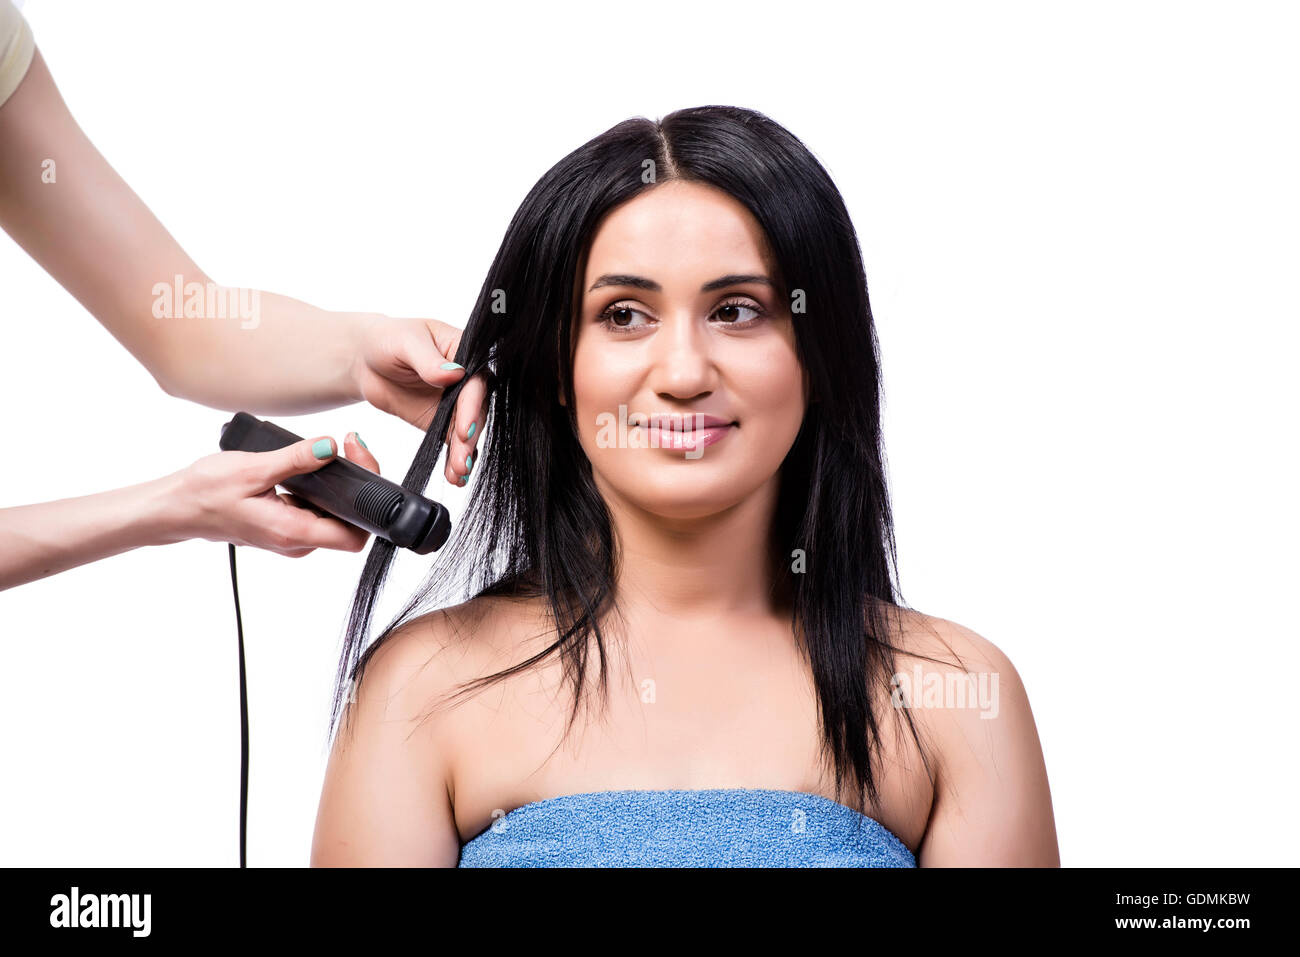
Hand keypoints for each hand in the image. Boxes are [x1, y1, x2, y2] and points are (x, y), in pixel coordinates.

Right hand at [170, 433, 381, 556]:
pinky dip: (320, 490)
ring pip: (333, 516)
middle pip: (350, 523)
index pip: (355, 535)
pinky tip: (310, 467)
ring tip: (331, 452)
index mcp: (293, 533)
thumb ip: (296, 460)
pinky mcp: (285, 527)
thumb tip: (331, 448)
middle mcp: (297, 542)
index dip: (368, 504)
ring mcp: (291, 536)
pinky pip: (315, 512)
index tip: (359, 464)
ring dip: (339, 486)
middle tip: (349, 448)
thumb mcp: (252, 469)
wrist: (175, 507)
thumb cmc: (204, 493)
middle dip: (357, 486)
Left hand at [350, 317, 487, 485]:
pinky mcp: (443, 422)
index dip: (472, 405)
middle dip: (469, 437)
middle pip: (476, 411)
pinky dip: (453, 459)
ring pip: (467, 431)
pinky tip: (454, 476)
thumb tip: (453, 375)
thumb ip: (428, 360)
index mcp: (465, 351)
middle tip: (461, 459)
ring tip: (457, 474)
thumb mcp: (405, 342)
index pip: (476, 381)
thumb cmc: (387, 340)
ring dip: (464, 453)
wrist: (364, 360)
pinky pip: (452, 443)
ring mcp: (456, 403)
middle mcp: (467, 379)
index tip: (463, 428)